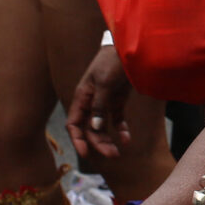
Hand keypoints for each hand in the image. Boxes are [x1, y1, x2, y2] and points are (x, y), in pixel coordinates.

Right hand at [68, 44, 134, 160]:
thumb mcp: (104, 83)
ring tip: (118, 152)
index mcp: (82, 96)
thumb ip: (99, 106)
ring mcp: (105, 102)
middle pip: (89, 128)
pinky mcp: (118, 101)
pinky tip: (127, 139)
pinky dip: (121, 130)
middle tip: (112, 154)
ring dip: (107, 140)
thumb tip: (94, 127)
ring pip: (102, 127)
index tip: (85, 153)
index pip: (74, 123)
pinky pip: (116, 120)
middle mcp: (91, 102)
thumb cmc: (113, 62)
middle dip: (98, 142)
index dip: (77, 139)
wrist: (130, 49)